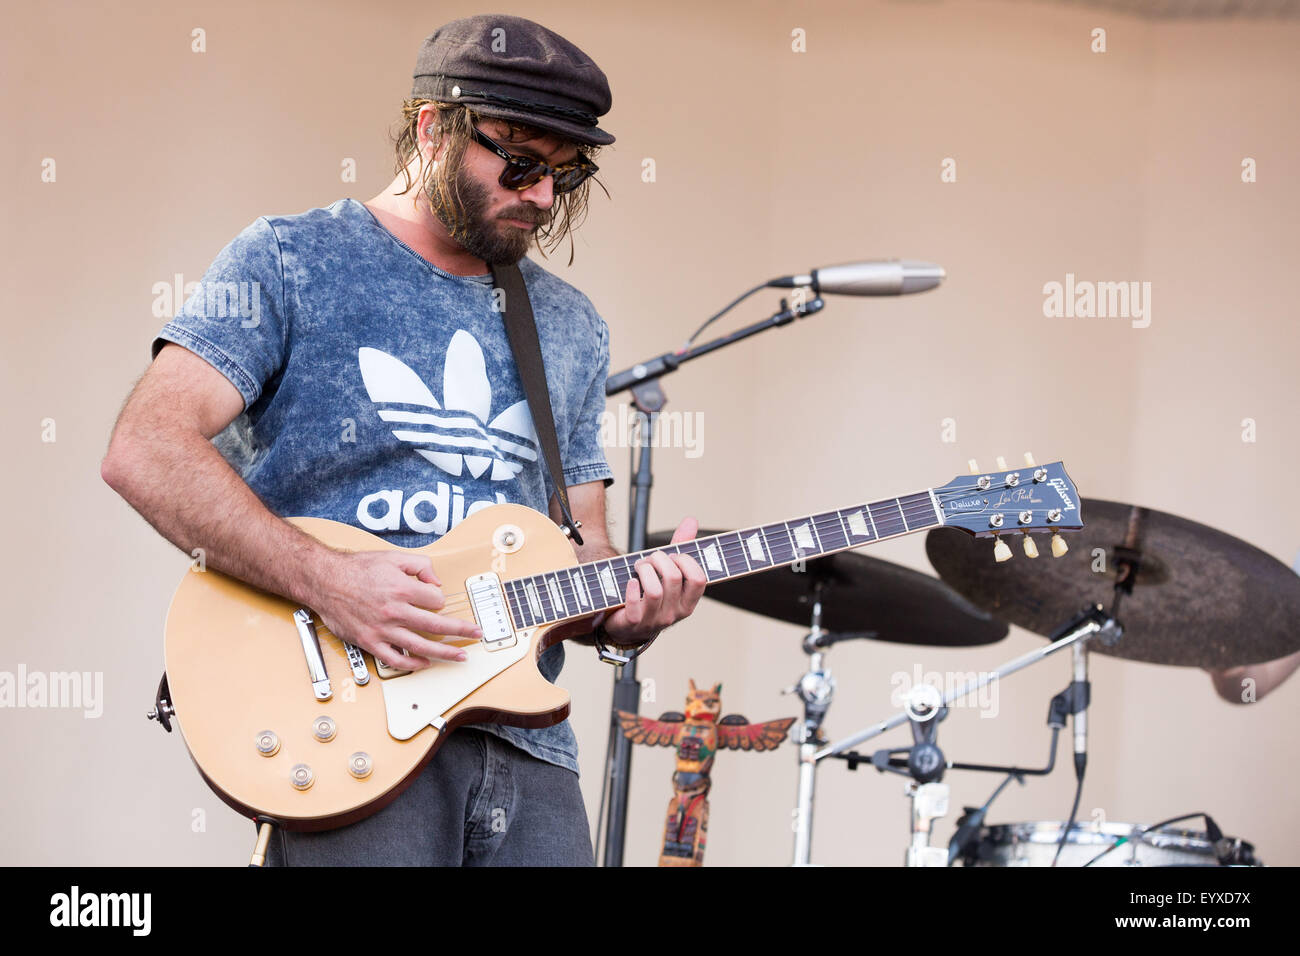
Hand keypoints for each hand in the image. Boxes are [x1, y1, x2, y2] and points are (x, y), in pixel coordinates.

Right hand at [309, 550, 481, 670]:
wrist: (324, 580)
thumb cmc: (355, 568)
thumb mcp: (393, 557)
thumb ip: (420, 565)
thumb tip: (435, 581)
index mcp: (402, 589)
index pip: (436, 600)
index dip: (439, 599)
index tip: (436, 600)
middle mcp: (394, 610)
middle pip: (437, 625)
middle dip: (461, 631)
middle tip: (476, 634)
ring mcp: (382, 629)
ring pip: (421, 646)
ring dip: (444, 653)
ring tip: (459, 656)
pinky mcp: (370, 642)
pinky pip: (395, 659)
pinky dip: (412, 664)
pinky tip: (424, 664)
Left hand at [601, 517, 705, 646]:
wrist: (626, 625)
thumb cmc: (649, 593)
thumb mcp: (667, 572)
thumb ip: (680, 548)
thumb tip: (691, 521)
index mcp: (688, 602)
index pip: (699, 579)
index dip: (686, 561)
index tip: (673, 556)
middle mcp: (674, 614)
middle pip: (674, 578)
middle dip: (659, 559)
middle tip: (650, 558)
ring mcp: (654, 620)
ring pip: (654, 591)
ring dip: (644, 570)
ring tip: (638, 566)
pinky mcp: (633, 624)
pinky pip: (635, 607)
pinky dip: (631, 589)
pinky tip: (629, 581)